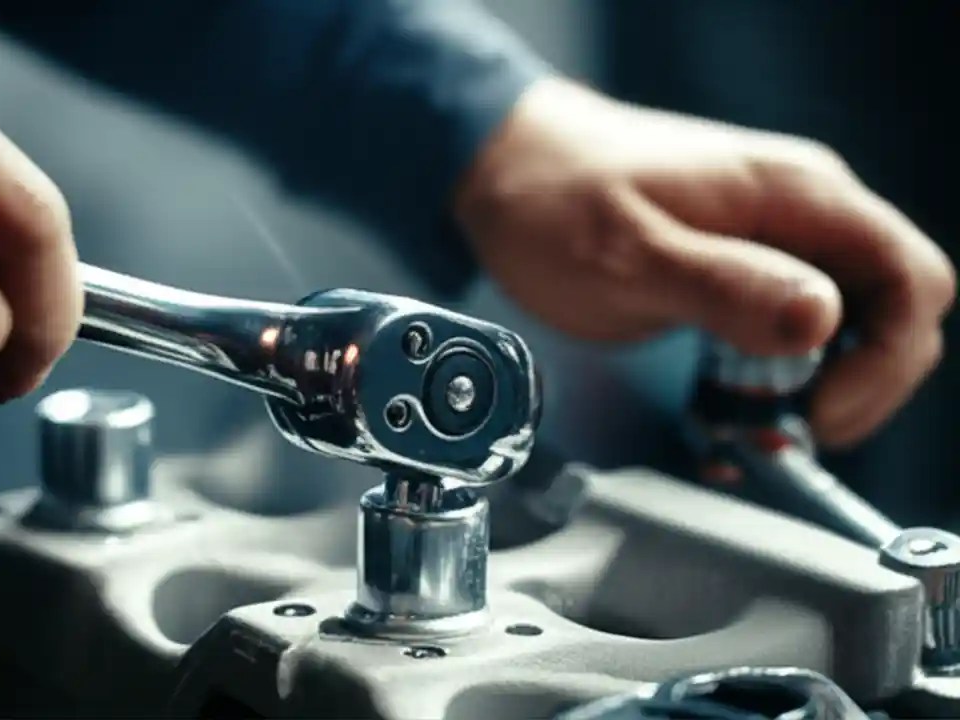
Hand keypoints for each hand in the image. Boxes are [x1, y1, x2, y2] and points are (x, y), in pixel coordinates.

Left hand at [454, 77, 954, 447]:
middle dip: (850, 388)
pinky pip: (784, 335)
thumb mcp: (629, 256)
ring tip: (740, 429)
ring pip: (839, 333)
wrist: (502, 168)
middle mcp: (799, 215)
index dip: (886, 360)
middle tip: (777, 432)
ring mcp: (771, 243)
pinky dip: (765, 385)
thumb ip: (725, 287)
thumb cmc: (552, 198)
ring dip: (805, 394)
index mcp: (795, 196)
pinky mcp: (737, 272)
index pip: (910, 280)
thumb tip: (822, 319)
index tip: (819, 412)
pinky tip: (721, 413)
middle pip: (889, 314)